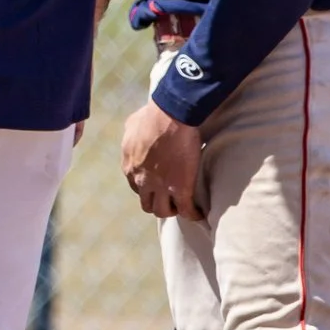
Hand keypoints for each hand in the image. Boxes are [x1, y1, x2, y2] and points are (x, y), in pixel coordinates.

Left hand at [122, 100, 203, 220]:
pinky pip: (186, 210)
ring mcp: (159, 186)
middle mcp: (141, 180)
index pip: (136, 186)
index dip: (147, 188)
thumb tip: (136, 135)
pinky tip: (199, 213)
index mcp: (130, 166)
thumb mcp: (132, 125)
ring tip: (182, 206)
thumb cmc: (153, 115)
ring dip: (172, 210)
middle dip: (157, 202)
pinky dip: (193, 214)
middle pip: (146, 203)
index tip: (157, 186)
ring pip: (162, 211)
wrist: (171, 116)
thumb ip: (131, 135)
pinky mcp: (179, 189)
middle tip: (169, 198)